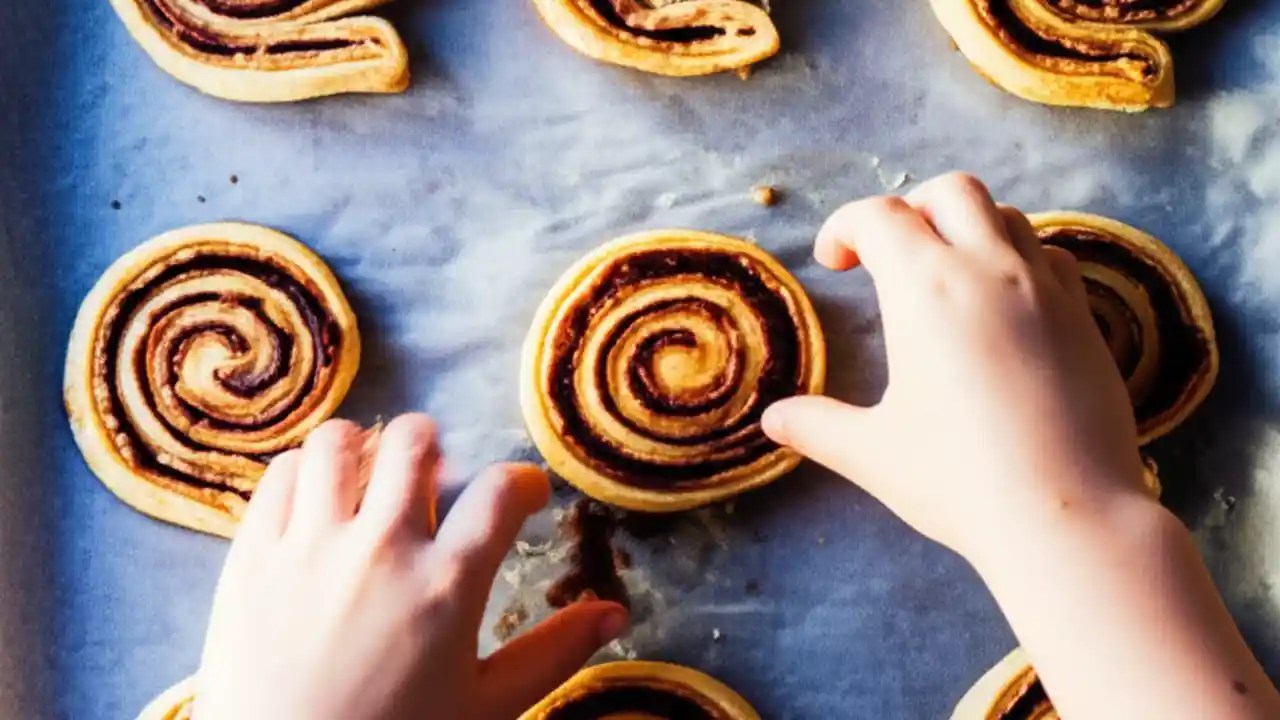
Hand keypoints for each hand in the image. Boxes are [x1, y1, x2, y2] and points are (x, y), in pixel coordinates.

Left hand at [194, 414, 628, 719]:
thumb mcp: (487, 707)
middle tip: (438, 474)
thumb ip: (553, 653)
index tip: (524, 495)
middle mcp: (380, 547)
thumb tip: (616, 612)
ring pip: (338, 441)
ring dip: (364, 448)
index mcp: (447, 584)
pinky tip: (319, 501)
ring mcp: (310, 544)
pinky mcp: (252, 553)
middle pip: (415, 440)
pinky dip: (304, 473)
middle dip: (436, 446)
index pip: (501, 490)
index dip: (524, 481)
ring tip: (370, 477)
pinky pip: (279, 474)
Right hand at [762, 172, 1147, 560]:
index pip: (880, 216)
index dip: (845, 227)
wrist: (1067, 515)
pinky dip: (1019, 258)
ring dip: (968, 227)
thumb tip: (774, 420)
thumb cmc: (959, 480)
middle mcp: (990, 270)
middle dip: (912, 208)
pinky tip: (1003, 304)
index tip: (834, 261)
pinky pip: (1051, 256)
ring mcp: (1047, 289)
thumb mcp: (872, 453)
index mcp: (926, 288)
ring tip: (946, 274)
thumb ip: (817, 427)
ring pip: (1007, 215)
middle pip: (951, 191)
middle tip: (890, 254)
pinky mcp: (1085, 319)